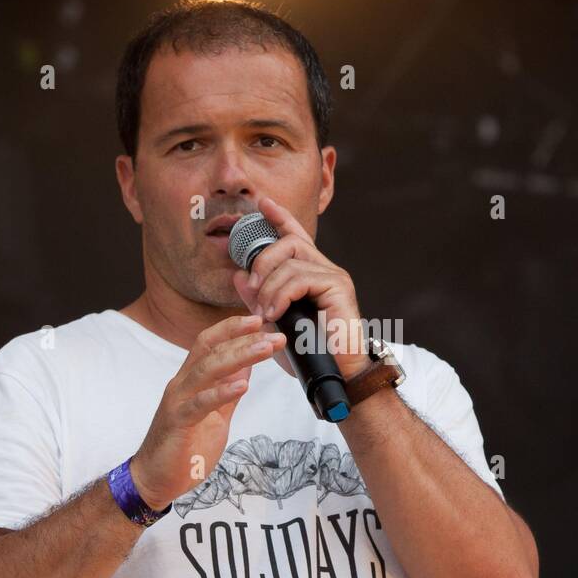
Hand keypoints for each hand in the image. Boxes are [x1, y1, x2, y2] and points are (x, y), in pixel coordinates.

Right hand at [128, 313, 285, 509]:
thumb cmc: (184, 447)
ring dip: (239, 356)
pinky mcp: (177, 423)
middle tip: (273, 334)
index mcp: (190, 380)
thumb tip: (246, 369)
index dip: (232, 329)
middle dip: (243, 339)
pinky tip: (242, 385)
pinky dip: (221, 392)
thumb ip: (228, 391)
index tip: (260, 320)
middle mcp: (181, 384)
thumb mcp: (215, 415)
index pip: (209, 343)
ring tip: (265, 349)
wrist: (156, 479)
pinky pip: (200, 403)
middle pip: (211, 350)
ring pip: (207, 370)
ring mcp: (177, 402)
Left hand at [230, 196, 371, 379]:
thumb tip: (239, 275)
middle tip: (252, 290)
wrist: (334, 374)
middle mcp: (324, 270)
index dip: (279, 217)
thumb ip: (256, 297)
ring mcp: (333, 276)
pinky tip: (276, 312)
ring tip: (265, 312)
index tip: (263, 204)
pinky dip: (281, 294)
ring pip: (290, 261)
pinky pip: (300, 278)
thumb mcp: (272, 323)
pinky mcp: (338, 286)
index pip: (295, 236)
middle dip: (262, 261)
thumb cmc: (308, 352)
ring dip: (269, 287)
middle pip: (287, 242)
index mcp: (310, 274)